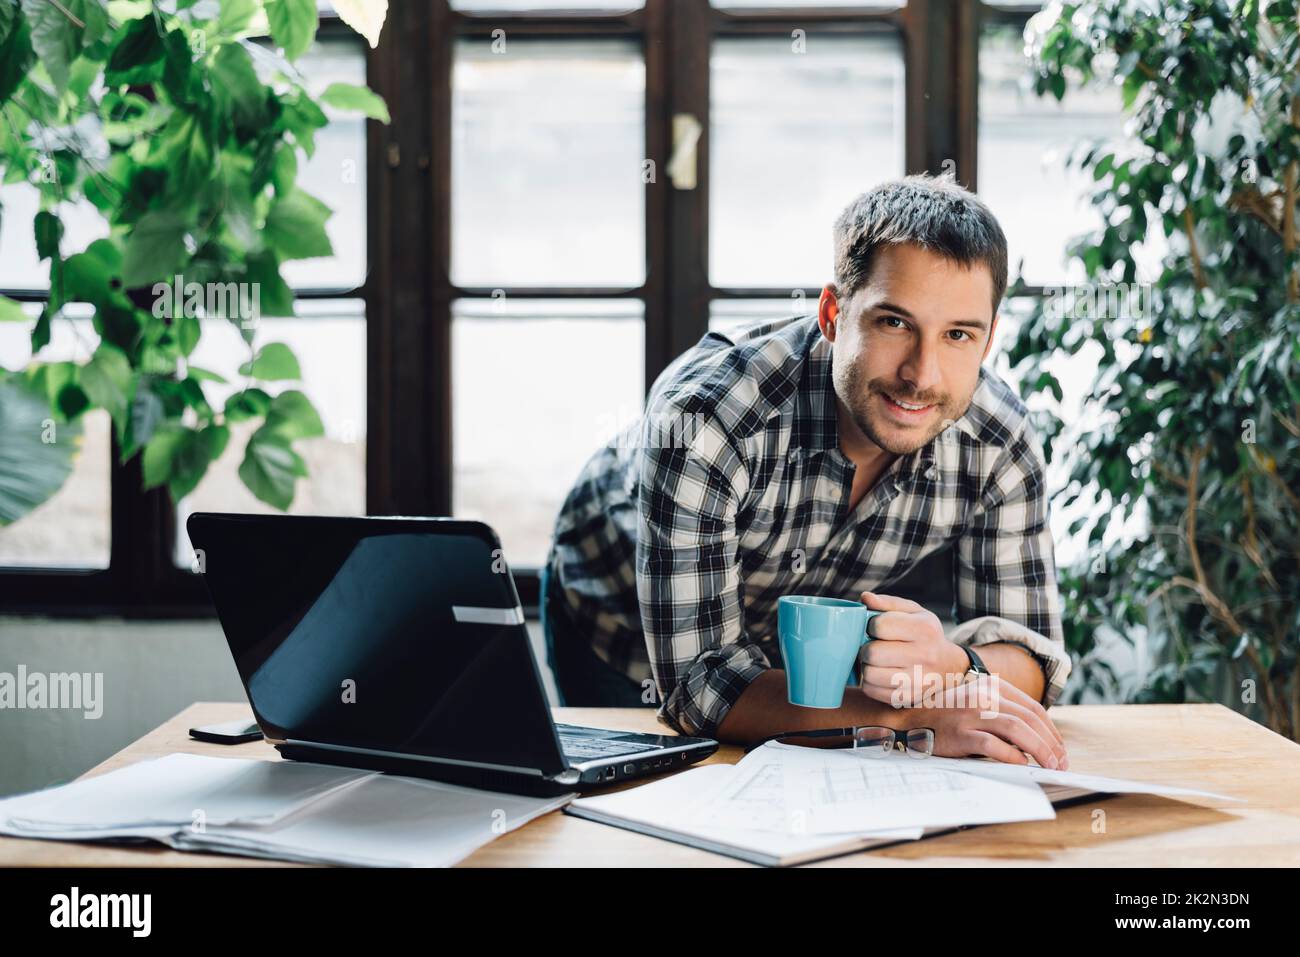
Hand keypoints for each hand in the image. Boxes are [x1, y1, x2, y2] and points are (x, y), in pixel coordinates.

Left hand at [856, 591, 968, 706]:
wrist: (949, 667)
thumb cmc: (924, 635)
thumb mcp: (913, 612)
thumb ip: (888, 603)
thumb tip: (865, 598)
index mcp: (925, 629)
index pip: (879, 625)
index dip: (871, 625)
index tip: (876, 628)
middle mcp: (925, 655)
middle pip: (872, 652)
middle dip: (866, 647)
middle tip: (873, 646)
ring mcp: (918, 681)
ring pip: (869, 674)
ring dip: (866, 666)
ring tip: (875, 661)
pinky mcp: (908, 698)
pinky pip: (872, 691)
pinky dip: (869, 682)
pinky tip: (880, 674)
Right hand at [899, 674, 1069, 769]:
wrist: (907, 719)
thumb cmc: (945, 716)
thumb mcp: (975, 704)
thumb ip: (1001, 713)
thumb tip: (1035, 741)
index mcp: (990, 686)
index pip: (1033, 707)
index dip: (1052, 730)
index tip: (1060, 748)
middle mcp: (983, 696)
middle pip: (1029, 718)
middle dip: (1051, 743)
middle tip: (1061, 762)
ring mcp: (972, 714)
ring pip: (1017, 730)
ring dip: (1040, 750)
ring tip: (1050, 766)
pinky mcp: (961, 733)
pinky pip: (995, 745)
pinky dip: (1013, 756)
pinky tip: (1022, 765)